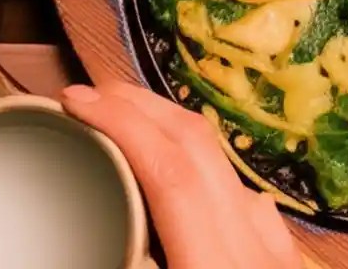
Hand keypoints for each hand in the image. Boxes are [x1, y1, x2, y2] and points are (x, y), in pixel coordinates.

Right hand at [61, 82, 303, 268]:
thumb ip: (110, 253)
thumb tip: (64, 236)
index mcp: (211, 267)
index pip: (169, 170)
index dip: (120, 122)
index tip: (75, 100)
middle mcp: (254, 250)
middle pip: (199, 146)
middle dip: (139, 105)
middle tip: (89, 96)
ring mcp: (276, 252)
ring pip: (224, 163)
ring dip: (169, 129)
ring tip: (123, 123)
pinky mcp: (283, 259)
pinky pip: (245, 196)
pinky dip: (204, 169)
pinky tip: (182, 174)